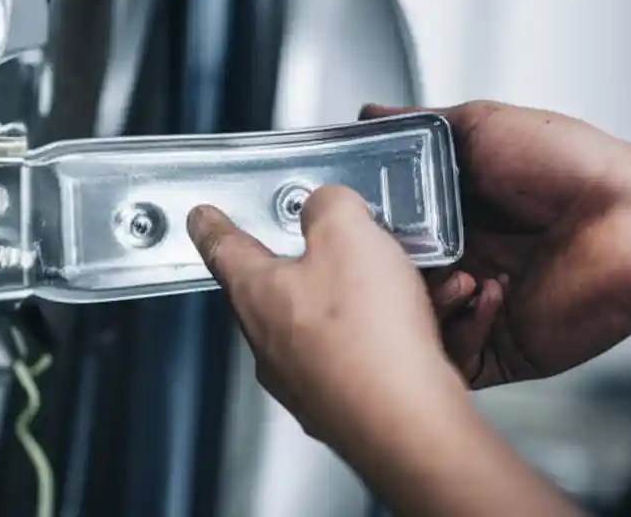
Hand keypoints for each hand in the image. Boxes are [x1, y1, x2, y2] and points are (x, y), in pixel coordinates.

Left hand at [186, 187, 463, 450]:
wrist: (408, 425)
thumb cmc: (367, 337)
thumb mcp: (347, 234)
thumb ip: (329, 207)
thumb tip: (325, 206)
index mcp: (256, 294)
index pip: (222, 249)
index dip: (213, 226)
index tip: (202, 218)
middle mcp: (270, 343)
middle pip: (281, 289)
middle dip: (317, 266)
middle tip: (341, 248)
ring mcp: (305, 381)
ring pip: (334, 325)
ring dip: (376, 302)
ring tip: (416, 289)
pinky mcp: (344, 408)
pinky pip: (368, 357)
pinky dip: (398, 337)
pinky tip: (428, 329)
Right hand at [363, 101, 630, 387]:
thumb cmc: (574, 167)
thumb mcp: (480, 126)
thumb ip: (417, 124)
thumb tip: (371, 113)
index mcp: (453, 216)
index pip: (384, 233)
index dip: (365, 231)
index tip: (350, 222)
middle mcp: (463, 261)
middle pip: (390, 281)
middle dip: (383, 271)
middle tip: (390, 255)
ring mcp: (480, 307)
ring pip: (415, 323)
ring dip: (425, 301)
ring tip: (457, 275)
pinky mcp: (502, 348)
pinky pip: (455, 358)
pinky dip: (460, 331)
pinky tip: (485, 295)